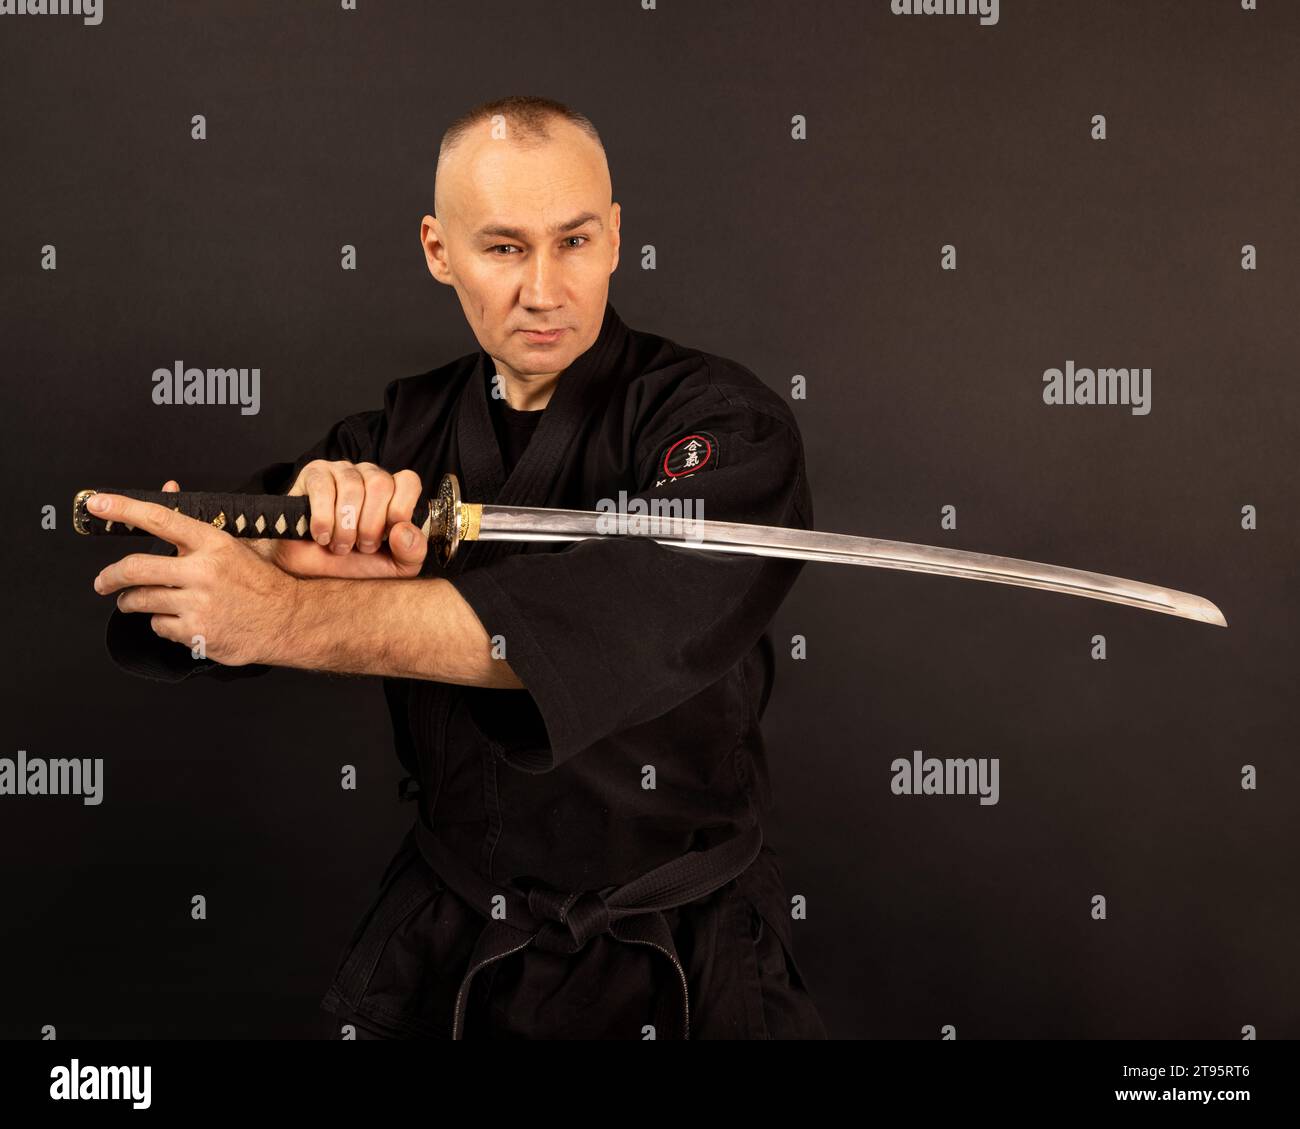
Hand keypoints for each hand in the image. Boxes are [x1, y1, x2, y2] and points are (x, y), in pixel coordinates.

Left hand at [91, 491, 301, 667]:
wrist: (288, 619)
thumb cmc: (258, 581)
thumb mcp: (231, 545)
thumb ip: (193, 522)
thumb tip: (169, 487)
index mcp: (213, 543)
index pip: (160, 519)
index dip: (124, 509)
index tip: (97, 504)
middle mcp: (204, 571)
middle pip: (135, 568)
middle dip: (110, 577)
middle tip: (103, 582)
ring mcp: (199, 603)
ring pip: (141, 600)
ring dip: (131, 602)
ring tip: (135, 602)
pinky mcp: (197, 632)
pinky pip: (158, 626)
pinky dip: (162, 623)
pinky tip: (180, 619)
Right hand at [249, 461, 428, 579]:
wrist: (312, 571)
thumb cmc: (355, 563)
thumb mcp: (395, 566)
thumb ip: (412, 551)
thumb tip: (404, 530)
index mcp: (393, 492)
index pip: (408, 481)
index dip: (401, 508)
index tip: (389, 535)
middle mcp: (369, 476)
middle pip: (381, 484)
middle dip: (371, 524)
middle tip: (362, 547)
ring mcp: (341, 471)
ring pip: (352, 487)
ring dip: (346, 525)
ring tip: (340, 545)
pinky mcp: (314, 475)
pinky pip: (323, 489)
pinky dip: (324, 519)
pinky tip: (322, 535)